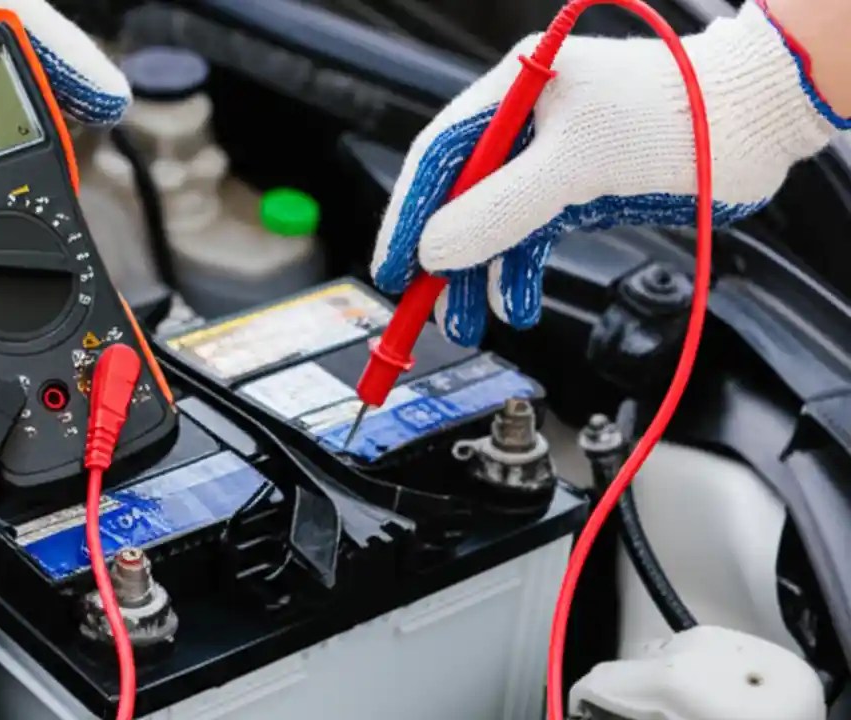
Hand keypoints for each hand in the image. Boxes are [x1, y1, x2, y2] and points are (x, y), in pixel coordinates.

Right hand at [371, 2, 842, 345]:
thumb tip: (434, 250)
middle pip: (461, 197)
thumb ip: (498, 210)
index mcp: (512, 91)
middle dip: (444, 258)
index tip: (393, 267)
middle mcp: (526, 122)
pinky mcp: (582, 188)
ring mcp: (554, 158)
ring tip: (471, 322)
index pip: (437, 158)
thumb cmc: (676, 115)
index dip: (408, 216)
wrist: (752, 122)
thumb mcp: (573, 165)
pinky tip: (517, 303)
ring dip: (481, 276)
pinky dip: (521, 272)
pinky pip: (533, 235)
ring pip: (495, 224)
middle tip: (427, 306)